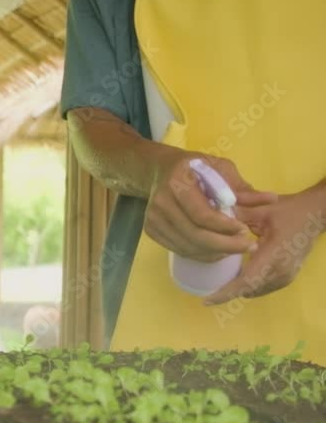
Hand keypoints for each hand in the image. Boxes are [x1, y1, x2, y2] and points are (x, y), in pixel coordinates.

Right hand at [146, 150, 276, 261]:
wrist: (161, 170)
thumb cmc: (195, 167)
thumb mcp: (220, 168)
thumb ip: (242, 188)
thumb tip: (272, 199)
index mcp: (178, 182)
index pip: (201, 214)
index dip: (224, 227)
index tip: (244, 230)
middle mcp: (161, 202)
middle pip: (194, 234)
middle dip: (224, 245)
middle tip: (247, 247)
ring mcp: (153, 218)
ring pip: (186, 246)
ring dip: (214, 252)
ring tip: (234, 249)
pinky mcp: (151, 230)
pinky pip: (178, 249)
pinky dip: (200, 254)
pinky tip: (216, 251)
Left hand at [204, 187, 324, 304]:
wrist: (316, 215)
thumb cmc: (289, 211)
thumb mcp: (261, 210)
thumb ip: (236, 218)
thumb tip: (210, 220)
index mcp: (274, 256)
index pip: (246, 281)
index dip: (226, 293)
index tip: (207, 301)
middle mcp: (281, 271)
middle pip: (248, 289)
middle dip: (228, 291)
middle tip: (208, 287)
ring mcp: (286, 277)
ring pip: (255, 291)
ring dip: (239, 288)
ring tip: (221, 281)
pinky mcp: (287, 277)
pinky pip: (263, 288)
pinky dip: (250, 285)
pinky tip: (239, 275)